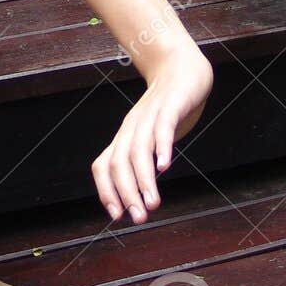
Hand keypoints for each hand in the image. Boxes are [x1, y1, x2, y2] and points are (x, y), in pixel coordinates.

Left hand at [92, 47, 212, 224]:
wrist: (181, 66)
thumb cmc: (167, 108)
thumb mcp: (151, 137)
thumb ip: (145, 160)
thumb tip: (142, 194)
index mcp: (125, 137)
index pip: (104, 166)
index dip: (106, 190)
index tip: (117, 216)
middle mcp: (132, 128)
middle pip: (119, 163)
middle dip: (127, 193)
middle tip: (138, 218)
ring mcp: (149, 116)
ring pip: (138, 150)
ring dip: (144, 179)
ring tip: (152, 203)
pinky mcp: (170, 105)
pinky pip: (162, 127)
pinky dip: (161, 146)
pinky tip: (165, 165)